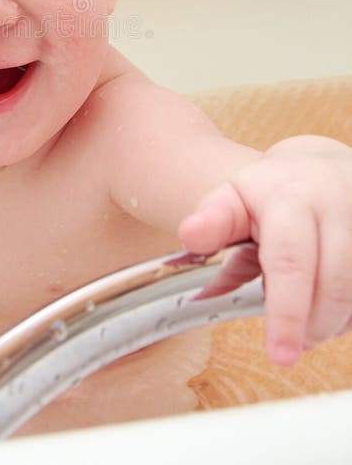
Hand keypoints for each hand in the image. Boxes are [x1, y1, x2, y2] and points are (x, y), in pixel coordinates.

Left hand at [178, 136, 351, 366]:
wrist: (316, 171)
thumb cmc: (268, 193)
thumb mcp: (232, 199)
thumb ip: (213, 221)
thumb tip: (190, 236)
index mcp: (289, 198)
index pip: (291, 260)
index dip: (287, 312)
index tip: (279, 355)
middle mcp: (334, 206)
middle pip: (334, 283)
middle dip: (311, 327)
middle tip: (287, 349)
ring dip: (333, 322)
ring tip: (307, 325)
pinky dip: (349, 313)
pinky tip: (331, 310)